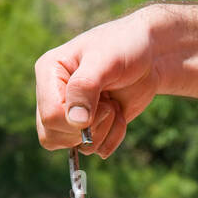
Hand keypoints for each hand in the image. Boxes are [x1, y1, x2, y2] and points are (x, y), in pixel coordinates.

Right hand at [35, 8, 160, 158]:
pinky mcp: (89, 129)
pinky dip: (113, 138)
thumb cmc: (125, 46)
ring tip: (114, 104)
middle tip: (108, 102)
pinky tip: (119, 115)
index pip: (50, 116)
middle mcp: (54, 96)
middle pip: (54, 137)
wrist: (149, 57)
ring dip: (105, 130)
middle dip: (91, 127)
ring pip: (77, 147)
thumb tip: (76, 122)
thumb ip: (85, 86)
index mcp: (49, 73)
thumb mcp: (105, 59)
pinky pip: (95, 150)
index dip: (77, 120)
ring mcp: (70, 115)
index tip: (102, 100)